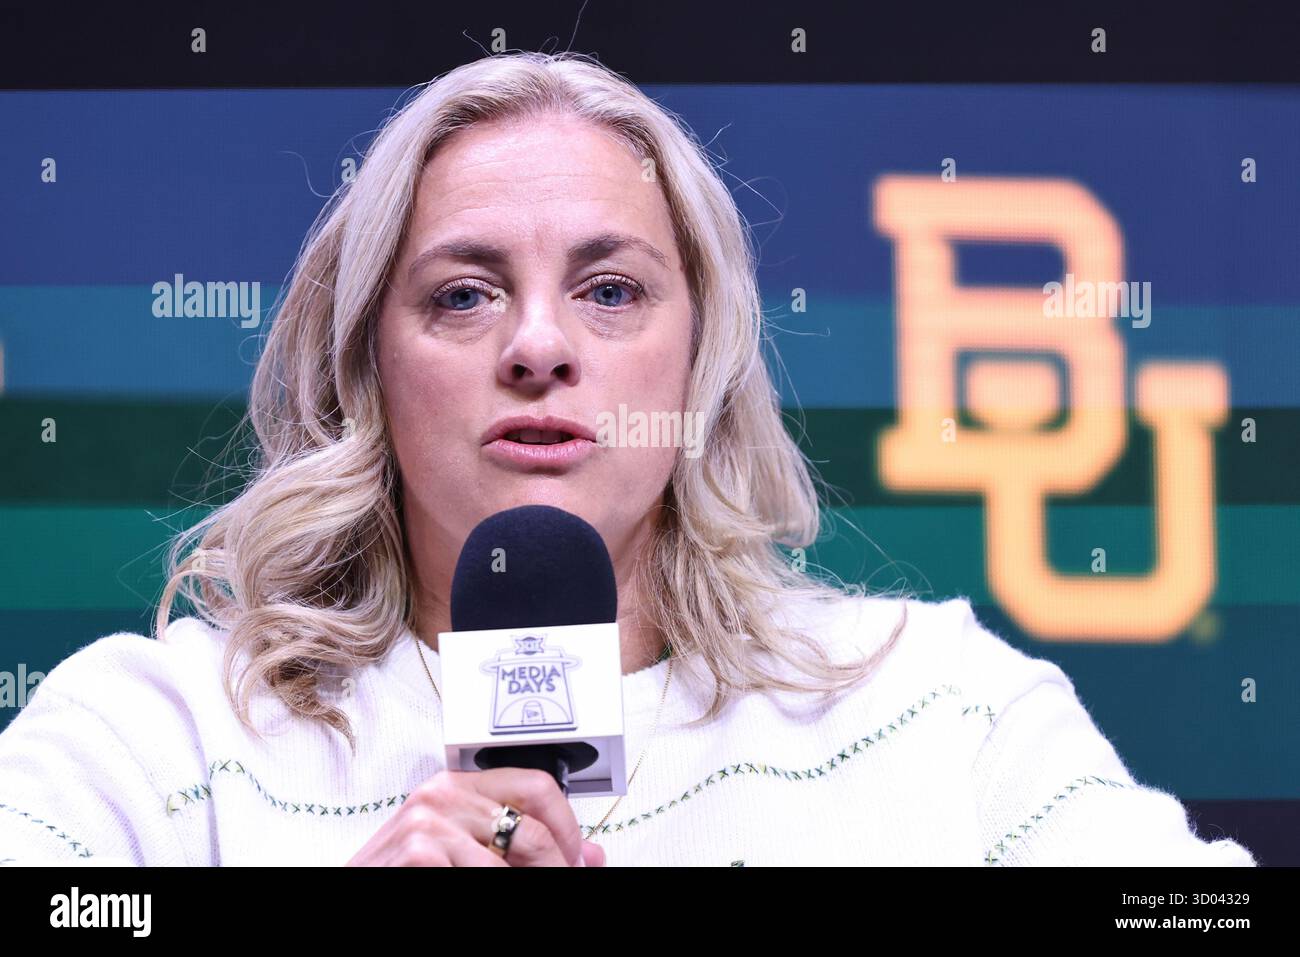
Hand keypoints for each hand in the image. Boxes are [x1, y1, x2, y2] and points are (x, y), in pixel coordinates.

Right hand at [345, 768, 606, 866]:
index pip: (537, 785)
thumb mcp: (465, 853)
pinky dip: (490, 892)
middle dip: (557, 867)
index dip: (569, 828)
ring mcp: (426, 825)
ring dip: (528, 885)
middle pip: (533, 830)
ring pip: (511, 866)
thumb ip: (523, 850)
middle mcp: (441, 795)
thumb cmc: (404, 872)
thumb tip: (593, 856)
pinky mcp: (417, 855)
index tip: (578, 860)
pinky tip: (477, 891)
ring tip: (517, 892)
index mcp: (456, 785)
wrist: (354, 890)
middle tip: (563, 883)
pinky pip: (485, 880)